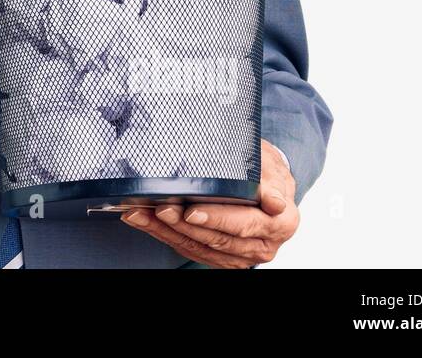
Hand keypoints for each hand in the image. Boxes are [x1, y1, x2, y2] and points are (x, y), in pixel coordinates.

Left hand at [120, 140, 299, 267]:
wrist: (267, 185)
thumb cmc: (266, 170)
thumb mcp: (271, 165)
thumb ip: (270, 181)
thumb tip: (274, 202)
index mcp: (281, 223)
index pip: (244, 223)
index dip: (216, 219)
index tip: (191, 211)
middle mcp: (263, 245)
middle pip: (217, 239)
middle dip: (183, 224)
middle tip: (159, 208)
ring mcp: (242, 255)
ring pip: (199, 247)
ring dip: (166, 231)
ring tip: (140, 213)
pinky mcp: (222, 257)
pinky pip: (190, 249)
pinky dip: (165, 235)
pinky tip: (144, 220)